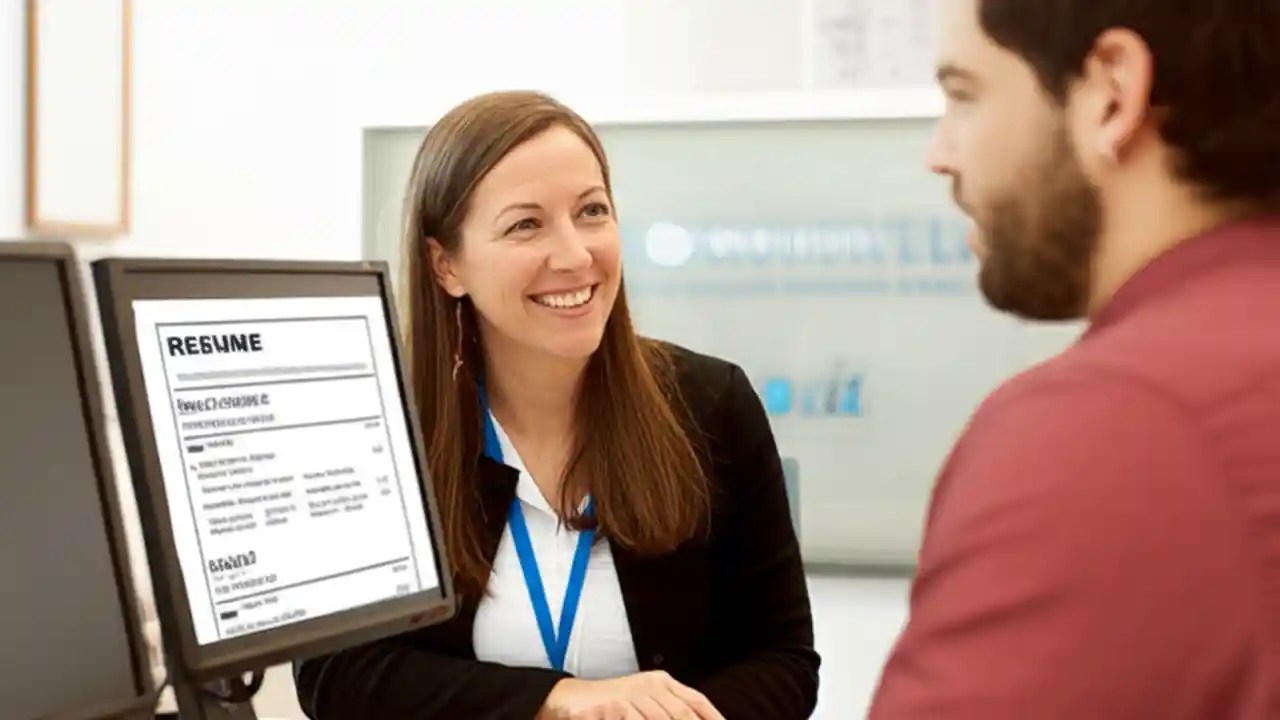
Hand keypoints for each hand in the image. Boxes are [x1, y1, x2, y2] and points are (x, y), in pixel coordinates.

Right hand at [537, 671, 724, 719]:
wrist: (569, 699)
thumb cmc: (614, 706)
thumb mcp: (647, 706)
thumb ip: (672, 712)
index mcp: (663, 683)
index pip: (696, 702)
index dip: (713, 718)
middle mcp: (651, 686)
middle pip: (682, 714)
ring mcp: (631, 694)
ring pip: (660, 719)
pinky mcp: (613, 705)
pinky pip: (632, 719)